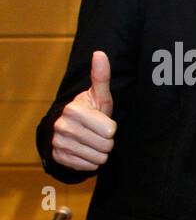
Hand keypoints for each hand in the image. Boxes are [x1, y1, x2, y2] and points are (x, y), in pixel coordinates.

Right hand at [51, 50, 115, 170]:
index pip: (110, 130)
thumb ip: (101, 77)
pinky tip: (85, 151)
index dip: (111, 128)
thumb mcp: (98, 96)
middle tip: (98, 134)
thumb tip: (100, 53)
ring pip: (99, 158)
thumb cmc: (90, 111)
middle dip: (107, 141)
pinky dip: (91, 161)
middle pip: (106, 145)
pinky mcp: (60, 157)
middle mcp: (63, 126)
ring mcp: (59, 143)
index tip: (102, 122)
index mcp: (74, 110)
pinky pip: (89, 167)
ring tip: (92, 142)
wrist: (68, 130)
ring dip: (100, 152)